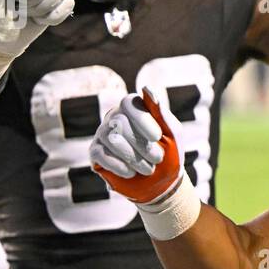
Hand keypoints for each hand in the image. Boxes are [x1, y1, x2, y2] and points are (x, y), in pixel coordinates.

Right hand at [90, 88, 180, 203]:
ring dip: (132, 157)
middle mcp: (115, 117)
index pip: (129, 104)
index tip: (157, 138)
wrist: (162, 180)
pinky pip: (100, 154)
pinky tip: (131, 173)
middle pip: (119, 123)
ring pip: (110, 139)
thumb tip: (147, 89)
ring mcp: (103, 133)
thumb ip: (161, 113)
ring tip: (148, 169)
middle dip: (141, 144)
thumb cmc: (169, 152)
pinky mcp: (95, 152)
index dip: (142, 120)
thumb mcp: (172, 133)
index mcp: (133, 107)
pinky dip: (118, 165)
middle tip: (157, 159)